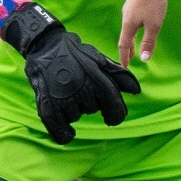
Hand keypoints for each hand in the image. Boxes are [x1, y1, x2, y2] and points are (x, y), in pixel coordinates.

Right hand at [5, 7, 141, 144]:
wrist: (44, 45)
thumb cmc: (74, 53)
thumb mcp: (98, 60)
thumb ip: (118, 76)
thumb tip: (137, 90)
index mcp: (95, 76)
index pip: (112, 101)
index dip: (116, 114)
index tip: (113, 119)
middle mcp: (80, 86)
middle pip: (92, 109)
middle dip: (89, 104)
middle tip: (79, 89)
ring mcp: (62, 94)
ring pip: (75, 116)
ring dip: (74, 111)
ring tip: (66, 93)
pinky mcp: (47, 101)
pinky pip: (57, 125)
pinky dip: (63, 133)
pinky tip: (68, 134)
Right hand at [119, 0, 171, 65]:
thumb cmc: (154, 1)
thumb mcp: (154, 25)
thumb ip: (149, 42)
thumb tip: (144, 59)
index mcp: (129, 24)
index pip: (124, 45)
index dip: (124, 57)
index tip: (124, 67)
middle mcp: (126, 16)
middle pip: (125, 36)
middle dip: (128, 48)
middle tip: (130, 58)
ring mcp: (129, 7)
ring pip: (128, 26)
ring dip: (131, 37)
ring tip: (135, 42)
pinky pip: (132, 17)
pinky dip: (134, 27)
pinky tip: (140, 23)